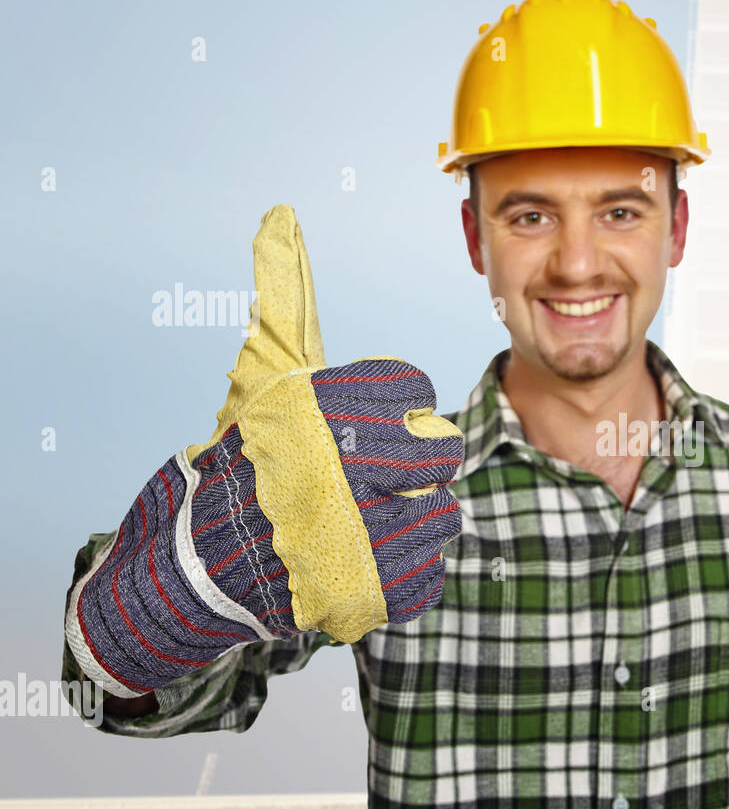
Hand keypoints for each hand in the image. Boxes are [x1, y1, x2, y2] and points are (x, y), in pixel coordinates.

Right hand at [66, 206, 462, 698]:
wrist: (205, 560)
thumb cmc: (250, 457)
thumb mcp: (267, 372)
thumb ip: (285, 297)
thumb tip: (280, 215)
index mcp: (328, 409)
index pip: (415, 392)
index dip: (395, 411)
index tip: (366, 426)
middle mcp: (344, 470)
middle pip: (441, 455)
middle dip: (412, 465)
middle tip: (376, 476)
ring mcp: (357, 537)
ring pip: (443, 516)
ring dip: (411, 518)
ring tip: (368, 519)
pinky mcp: (368, 594)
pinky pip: (429, 573)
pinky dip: (403, 569)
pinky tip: (366, 558)